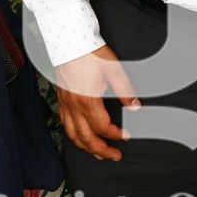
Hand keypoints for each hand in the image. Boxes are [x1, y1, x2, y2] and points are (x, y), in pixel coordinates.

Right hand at [52, 47, 138, 161]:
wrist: (69, 40)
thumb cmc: (89, 52)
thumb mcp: (113, 68)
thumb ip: (125, 89)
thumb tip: (135, 106)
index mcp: (88, 100)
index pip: (103, 127)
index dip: (117, 135)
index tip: (126, 137)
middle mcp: (74, 106)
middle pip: (86, 138)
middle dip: (101, 150)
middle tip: (114, 156)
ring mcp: (66, 103)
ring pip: (73, 134)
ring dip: (86, 147)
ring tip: (97, 154)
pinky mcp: (61, 99)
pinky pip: (65, 123)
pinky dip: (73, 135)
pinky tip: (80, 136)